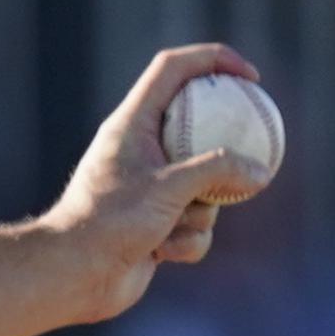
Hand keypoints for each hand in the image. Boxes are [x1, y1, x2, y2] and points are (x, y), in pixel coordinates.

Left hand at [38, 43, 274, 322]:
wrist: (75, 275)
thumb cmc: (110, 222)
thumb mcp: (169, 188)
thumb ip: (217, 171)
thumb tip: (259, 171)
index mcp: (132, 124)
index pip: (172, 69)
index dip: (212, 60)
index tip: (250, 77)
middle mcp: (141, 149)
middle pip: (200, 129)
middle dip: (225, 153)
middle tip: (256, 155)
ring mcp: (151, 187)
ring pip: (206, 187)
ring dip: (199, 213)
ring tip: (169, 225)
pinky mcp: (158, 222)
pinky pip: (196, 225)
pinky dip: (187, 241)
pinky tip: (160, 253)